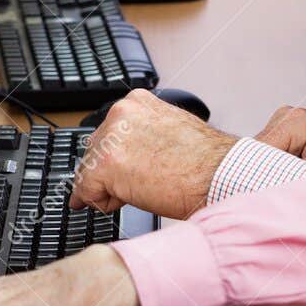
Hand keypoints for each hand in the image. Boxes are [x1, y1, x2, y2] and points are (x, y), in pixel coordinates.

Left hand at [69, 90, 236, 219]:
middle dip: (109, 172)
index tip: (123, 169)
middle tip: (134, 184)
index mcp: (137, 102)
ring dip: (108, 187)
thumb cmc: (206, 160)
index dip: (117, 157)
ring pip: (89, 171)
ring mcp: (111, 138)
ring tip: (138, 191)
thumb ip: (144, 134)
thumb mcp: (171, 130)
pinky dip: (102, 203)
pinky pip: (86, 192)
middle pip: (94, 151)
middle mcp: (120, 114)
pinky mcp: (105, 166)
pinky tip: (126, 201)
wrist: (219, 175)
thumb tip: (129, 153)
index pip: (108, 133)